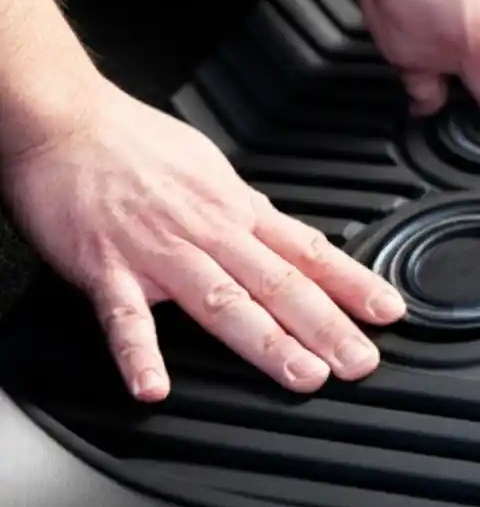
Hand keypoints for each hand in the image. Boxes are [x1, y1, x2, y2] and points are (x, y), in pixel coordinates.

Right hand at [0, 81, 406, 401]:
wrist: (63, 120)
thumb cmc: (133, 143)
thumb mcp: (211, 171)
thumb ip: (247, 214)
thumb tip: (284, 240)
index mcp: (236, 211)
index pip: (308, 251)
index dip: (353, 284)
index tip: (389, 312)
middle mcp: (209, 232)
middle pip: (280, 284)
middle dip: (327, 326)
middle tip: (361, 361)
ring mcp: (160, 251)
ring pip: (223, 301)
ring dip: (267, 342)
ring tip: (302, 375)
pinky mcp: (105, 266)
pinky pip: (125, 317)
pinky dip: (139, 353)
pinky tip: (154, 386)